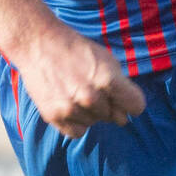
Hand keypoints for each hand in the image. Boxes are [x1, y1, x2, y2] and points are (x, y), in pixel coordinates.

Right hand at [11, 18, 145, 137]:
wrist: (39, 44)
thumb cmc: (76, 49)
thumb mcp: (107, 59)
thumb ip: (120, 86)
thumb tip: (126, 115)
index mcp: (108, 80)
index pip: (136, 106)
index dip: (131, 102)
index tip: (124, 98)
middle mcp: (91, 97)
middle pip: (115, 117)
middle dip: (109, 105)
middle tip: (92, 87)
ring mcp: (71, 108)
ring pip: (95, 123)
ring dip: (90, 112)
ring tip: (76, 91)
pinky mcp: (54, 116)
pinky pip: (77, 132)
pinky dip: (76, 122)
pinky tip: (69, 105)